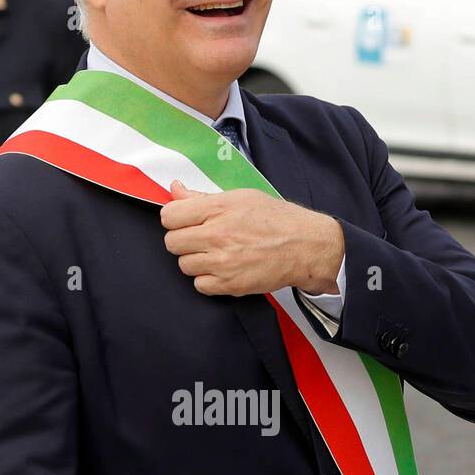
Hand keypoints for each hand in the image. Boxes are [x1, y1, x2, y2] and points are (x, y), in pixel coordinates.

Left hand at [160, 181, 343, 296]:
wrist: (305, 246)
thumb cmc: (276, 220)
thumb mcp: (240, 197)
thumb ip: (203, 197)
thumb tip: (175, 189)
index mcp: (218, 209)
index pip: (169, 216)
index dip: (175, 218)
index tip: (184, 221)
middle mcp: (218, 235)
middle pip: (172, 242)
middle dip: (183, 240)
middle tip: (201, 238)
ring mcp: (223, 262)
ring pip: (184, 265)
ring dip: (196, 260)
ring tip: (216, 254)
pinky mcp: (230, 284)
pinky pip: (199, 285)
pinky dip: (207, 280)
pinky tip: (223, 269)